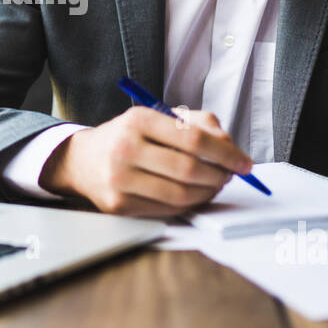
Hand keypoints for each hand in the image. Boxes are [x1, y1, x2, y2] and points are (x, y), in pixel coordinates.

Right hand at [38, 107, 253, 216]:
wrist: (82, 160)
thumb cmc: (128, 137)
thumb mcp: (156, 118)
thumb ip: (197, 124)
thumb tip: (230, 147)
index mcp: (138, 120)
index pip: (194, 139)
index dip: (226, 153)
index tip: (244, 163)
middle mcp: (126, 149)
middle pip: (189, 169)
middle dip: (220, 175)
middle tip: (231, 176)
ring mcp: (120, 180)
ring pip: (181, 194)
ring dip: (208, 193)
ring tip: (215, 185)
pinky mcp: (119, 205)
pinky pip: (167, 209)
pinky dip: (189, 205)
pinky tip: (194, 196)